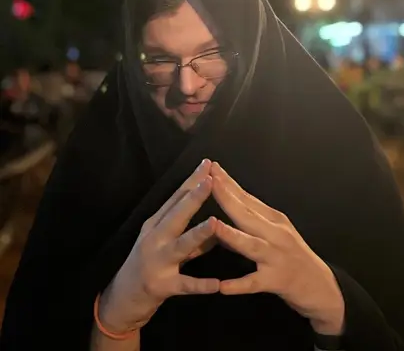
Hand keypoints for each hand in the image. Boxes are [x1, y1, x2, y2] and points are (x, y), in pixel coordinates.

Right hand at [99, 159, 219, 333]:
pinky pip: (184, 285)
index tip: (208, 164)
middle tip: (210, 181)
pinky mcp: (161, 286)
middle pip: (176, 215)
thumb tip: (220, 222)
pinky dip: (200, 284)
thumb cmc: (150, 265)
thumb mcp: (168, 244)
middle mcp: (155, 239)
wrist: (122, 299)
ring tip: (214, 223)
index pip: (176, 198)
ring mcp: (157, 262)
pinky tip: (217, 285)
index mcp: (156, 224)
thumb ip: (194, 236)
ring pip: (180, 245)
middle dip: (193, 198)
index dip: (192, 181)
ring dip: (197, 233)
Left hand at [211, 163, 344, 334]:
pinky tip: (223, 287)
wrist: (322, 288)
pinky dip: (239, 284)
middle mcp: (276, 234)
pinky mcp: (277, 281)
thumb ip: (250, 225)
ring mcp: (277, 257)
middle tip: (208, 181)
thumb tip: (219, 218)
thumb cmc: (293, 257)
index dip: (229, 183)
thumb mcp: (276, 234)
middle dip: (227, 197)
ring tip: (214, 225)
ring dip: (232, 235)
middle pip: (248, 214)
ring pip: (251, 244)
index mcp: (274, 220)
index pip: (248, 198)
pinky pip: (255, 283)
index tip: (212, 167)